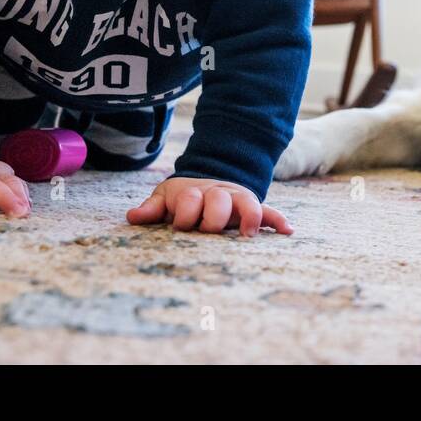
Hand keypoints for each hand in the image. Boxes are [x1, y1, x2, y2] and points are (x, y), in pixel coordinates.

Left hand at [127, 177, 292, 236]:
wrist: (204, 186)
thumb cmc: (181, 200)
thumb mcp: (164, 199)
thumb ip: (151, 208)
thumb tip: (132, 217)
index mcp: (196, 191)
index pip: (190, 199)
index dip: (184, 213)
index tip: (178, 226)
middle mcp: (219, 194)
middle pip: (219, 201)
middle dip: (212, 217)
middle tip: (207, 231)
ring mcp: (237, 201)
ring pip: (246, 203)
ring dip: (247, 217)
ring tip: (248, 233)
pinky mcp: (251, 210)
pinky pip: (268, 212)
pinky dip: (277, 220)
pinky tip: (288, 231)